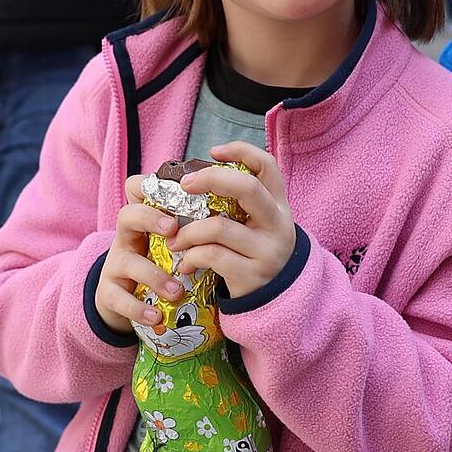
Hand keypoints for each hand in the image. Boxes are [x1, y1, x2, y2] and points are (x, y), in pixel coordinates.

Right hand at [95, 185, 188, 335]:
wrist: (122, 300)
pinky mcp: (108, 292)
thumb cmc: (157, 265)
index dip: (150, 185)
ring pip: (127, 261)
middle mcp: (126, 238)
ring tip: (176, 291)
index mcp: (144, 221)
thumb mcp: (171, 245)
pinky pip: (119, 298)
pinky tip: (157, 317)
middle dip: (149, 219)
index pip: (137, 190)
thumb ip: (192, 233)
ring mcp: (115, 265)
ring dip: (153, 275)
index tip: (177, 191)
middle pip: (127, 215)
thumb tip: (232, 221)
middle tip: (174, 229)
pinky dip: (138, 309)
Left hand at [169, 143, 298, 299]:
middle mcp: (278, 223)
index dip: (241, 151)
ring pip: (219, 226)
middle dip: (210, 179)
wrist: (275, 301)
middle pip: (247, 187)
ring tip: (174, 240)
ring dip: (187, 232)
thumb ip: (233, 204)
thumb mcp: (255, 225)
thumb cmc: (251, 253)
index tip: (213, 151)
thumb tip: (186, 178)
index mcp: (277, 204)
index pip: (267, 166)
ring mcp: (267, 250)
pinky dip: (191, 257)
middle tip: (184, 186)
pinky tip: (184, 264)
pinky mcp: (252, 274)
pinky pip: (212, 256)